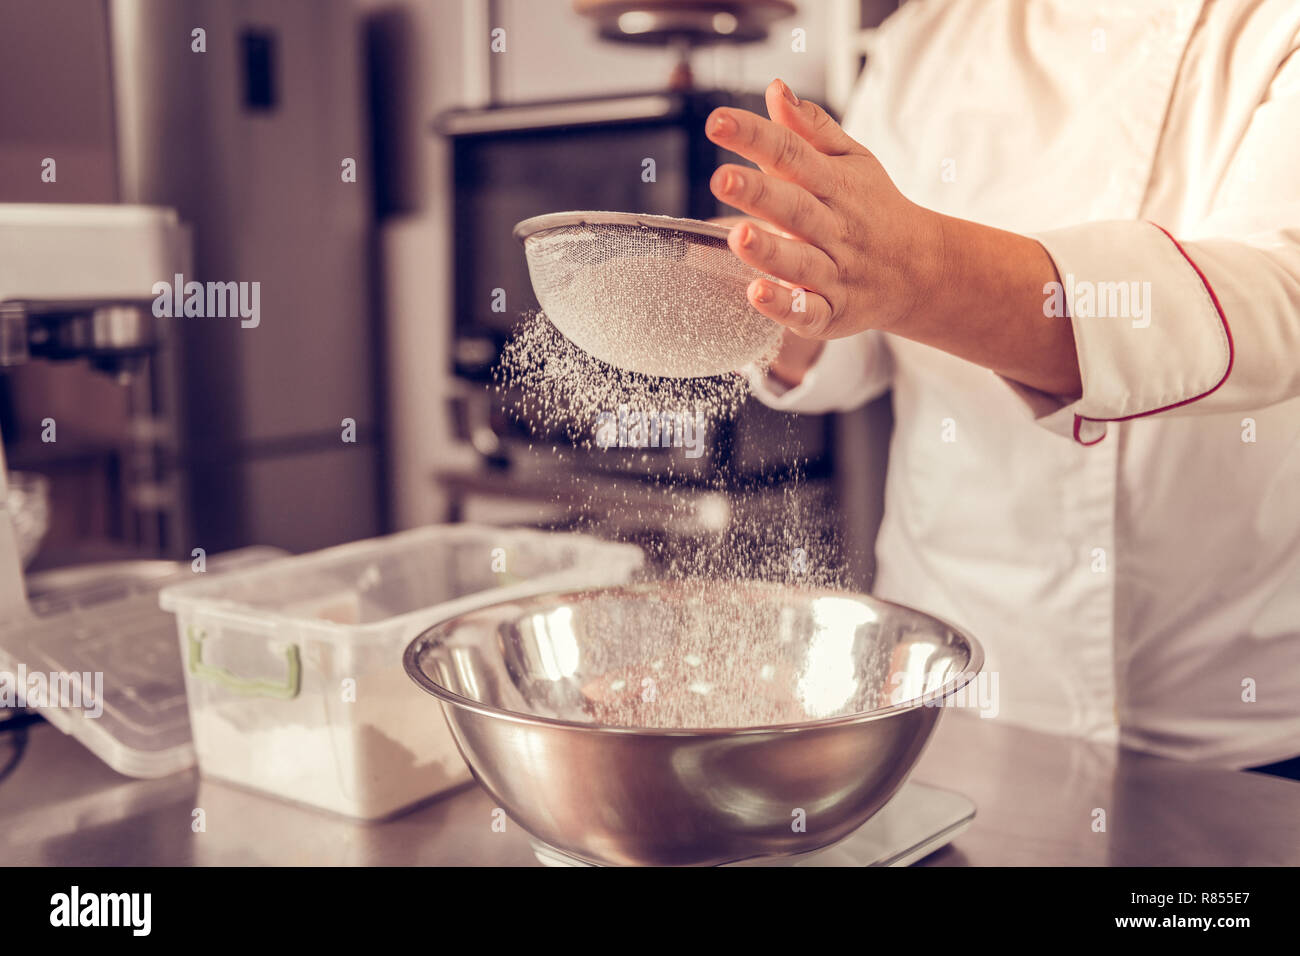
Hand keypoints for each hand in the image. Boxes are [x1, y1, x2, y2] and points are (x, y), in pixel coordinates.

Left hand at [706, 79, 945, 340]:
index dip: (755, 136)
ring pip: (799, 261)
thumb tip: (775, 89)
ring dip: (769, 250)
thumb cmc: (875, 209)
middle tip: (721, 179)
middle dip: (758, 193)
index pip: (791, 153)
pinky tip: (757, 294)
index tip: (717, 121)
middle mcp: (834, 228)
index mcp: (835, 184)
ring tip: (738, 235)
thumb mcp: (854, 161)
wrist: (924, 271)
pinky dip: (785, 307)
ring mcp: (834, 273)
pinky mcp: (833, 313)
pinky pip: (808, 313)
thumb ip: (810, 129)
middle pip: (793, 207)